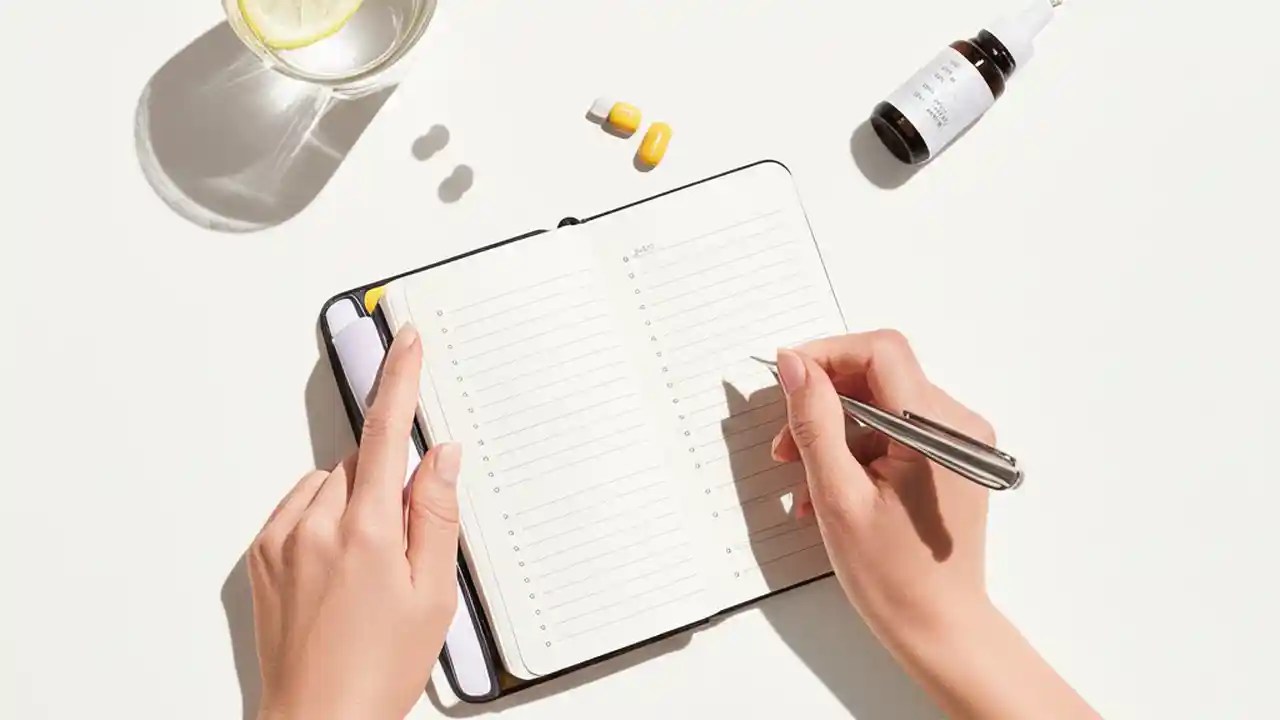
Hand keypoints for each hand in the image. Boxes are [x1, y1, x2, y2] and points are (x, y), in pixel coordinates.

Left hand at [249, 326, 461, 719]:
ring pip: (328, 485)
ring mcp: (281, 540)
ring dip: (353, 503)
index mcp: (366, 531)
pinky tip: (338, 569)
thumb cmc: (379, 668)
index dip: (399, 381)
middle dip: (385, 485)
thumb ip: (436, 515)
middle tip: (403, 545)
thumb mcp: (433, 595)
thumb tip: (440, 456)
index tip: (404, 341)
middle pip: (358, 464)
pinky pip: (298, 508)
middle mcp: (315, 526)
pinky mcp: (261, 556)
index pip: (384, 435)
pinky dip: (321, 519)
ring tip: (368, 569)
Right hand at [772, 331, 1096, 718]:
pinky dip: (856, 451)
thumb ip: (815, 421)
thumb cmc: (894, 576)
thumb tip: (795, 365)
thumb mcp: (837, 495)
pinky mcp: (947, 458)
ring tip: (803, 479)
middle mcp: (957, 426)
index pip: (881, 352)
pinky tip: (829, 488)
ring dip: (835, 433)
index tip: (788, 376)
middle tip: (786, 444)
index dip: (827, 354)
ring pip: (881, 405)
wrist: (937, 627)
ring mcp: (955, 442)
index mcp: (937, 430)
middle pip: (879, 376)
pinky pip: (893, 432)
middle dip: (825, 402)